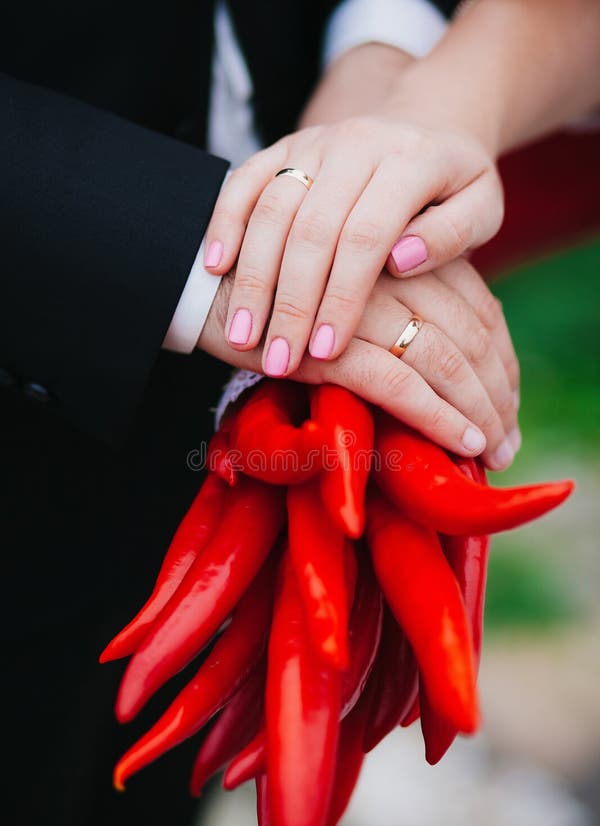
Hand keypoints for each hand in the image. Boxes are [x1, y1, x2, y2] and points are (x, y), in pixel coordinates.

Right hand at [199, 260, 519, 470]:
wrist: (191, 275)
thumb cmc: (272, 290)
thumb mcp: (343, 287)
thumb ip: (390, 307)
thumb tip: (437, 365)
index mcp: (401, 248)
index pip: (478, 304)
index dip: (502, 358)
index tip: (510, 403)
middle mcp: (390, 264)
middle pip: (470, 330)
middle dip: (497, 391)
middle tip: (510, 440)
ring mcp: (359, 299)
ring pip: (441, 355)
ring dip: (475, 408)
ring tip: (494, 448)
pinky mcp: (324, 338)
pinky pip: (395, 380)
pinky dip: (433, 414)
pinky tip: (462, 441)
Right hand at [203, 102, 501, 378]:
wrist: (426, 125)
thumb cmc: (453, 189)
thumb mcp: (481, 209)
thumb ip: (453, 235)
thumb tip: (402, 260)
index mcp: (411, 158)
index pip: (368, 234)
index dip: (344, 296)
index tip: (326, 350)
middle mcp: (357, 143)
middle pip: (313, 228)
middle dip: (292, 302)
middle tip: (277, 359)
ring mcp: (314, 143)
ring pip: (272, 209)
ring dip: (253, 277)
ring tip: (241, 334)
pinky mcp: (283, 147)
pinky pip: (244, 181)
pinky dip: (224, 222)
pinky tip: (213, 267)